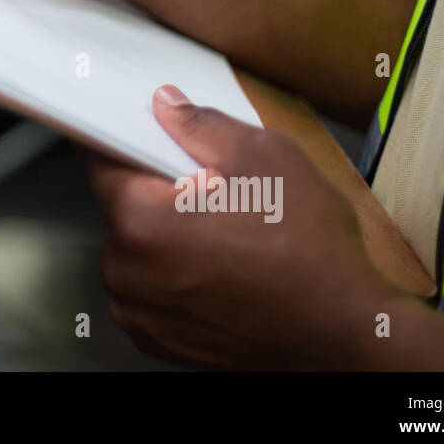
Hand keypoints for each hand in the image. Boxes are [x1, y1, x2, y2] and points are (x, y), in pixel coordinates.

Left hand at [83, 84, 401, 369]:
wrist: (344, 334)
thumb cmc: (312, 255)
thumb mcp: (266, 158)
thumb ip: (202, 124)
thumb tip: (166, 105)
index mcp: (141, 220)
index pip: (100, 162)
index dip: (121, 142)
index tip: (139, 139)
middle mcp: (127, 272)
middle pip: (122, 208)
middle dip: (158, 194)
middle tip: (210, 194)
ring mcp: (140, 311)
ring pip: (136, 250)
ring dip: (165, 238)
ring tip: (223, 238)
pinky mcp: (157, 339)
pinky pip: (149, 290)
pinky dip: (173, 277)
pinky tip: (220, 271)